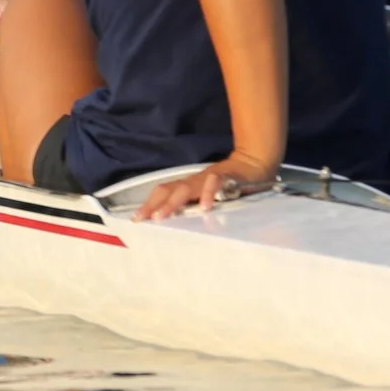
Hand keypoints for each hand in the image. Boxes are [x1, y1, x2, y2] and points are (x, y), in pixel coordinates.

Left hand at [136, 151, 279, 221]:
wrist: (253, 164)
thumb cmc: (229, 186)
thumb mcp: (210, 198)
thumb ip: (197, 208)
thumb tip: (179, 226)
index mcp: (188, 187)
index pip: (163, 193)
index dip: (149, 204)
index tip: (136, 220)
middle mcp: (194, 182)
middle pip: (167, 190)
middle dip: (152, 205)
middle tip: (142, 219)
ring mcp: (207, 178)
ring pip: (185, 188)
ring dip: (172, 203)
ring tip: (161, 216)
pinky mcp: (225, 176)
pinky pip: (214, 183)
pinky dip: (208, 194)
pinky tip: (205, 208)